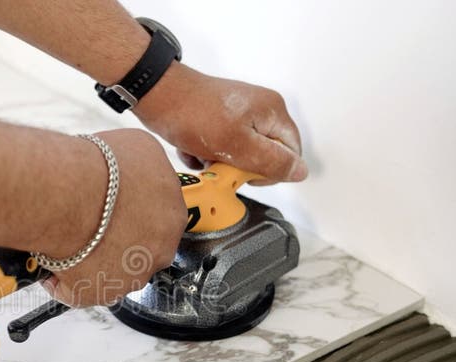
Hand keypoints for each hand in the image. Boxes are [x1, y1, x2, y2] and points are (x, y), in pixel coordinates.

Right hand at [44, 129, 185, 306]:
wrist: (66, 193)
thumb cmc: (97, 168)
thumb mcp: (141, 147)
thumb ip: (148, 169)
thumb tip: (139, 171)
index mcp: (173, 214)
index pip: (160, 216)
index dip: (136, 209)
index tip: (117, 204)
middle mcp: (159, 250)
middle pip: (141, 247)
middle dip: (120, 237)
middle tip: (93, 220)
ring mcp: (131, 276)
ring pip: (113, 271)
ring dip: (95, 259)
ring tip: (68, 238)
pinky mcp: (101, 293)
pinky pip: (82, 290)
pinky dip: (66, 280)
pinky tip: (54, 261)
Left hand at [134, 63, 307, 184]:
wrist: (156, 95)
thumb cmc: (191, 113)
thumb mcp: (237, 145)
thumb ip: (271, 160)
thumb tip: (299, 171)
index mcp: (273, 111)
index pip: (291, 153)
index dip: (270, 171)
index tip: (246, 173)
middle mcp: (260, 110)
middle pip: (264, 155)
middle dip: (239, 166)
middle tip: (220, 162)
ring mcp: (239, 114)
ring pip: (239, 156)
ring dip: (218, 162)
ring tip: (201, 154)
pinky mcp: (219, 120)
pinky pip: (220, 149)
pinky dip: (205, 154)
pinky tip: (192, 148)